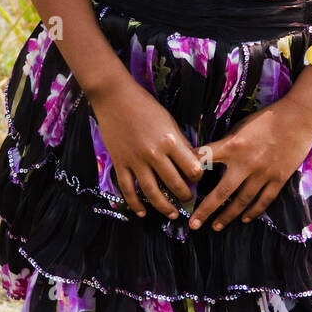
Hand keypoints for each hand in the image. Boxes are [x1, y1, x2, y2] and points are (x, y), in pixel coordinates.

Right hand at [89, 77, 203, 219]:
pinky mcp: (120, 163)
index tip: (197, 179)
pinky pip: (128, 189)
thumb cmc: (145, 105)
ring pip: (152, 192)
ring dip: (164, 206)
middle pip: (174, 183)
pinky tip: (142, 213)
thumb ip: (180, 142)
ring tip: (172, 214)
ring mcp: (135, 160)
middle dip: (184, 196)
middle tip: (188, 201)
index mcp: (171, 140)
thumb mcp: (169, 121)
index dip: (198, 177)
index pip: (192, 168)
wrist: (114, 97)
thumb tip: (192, 161)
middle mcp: (154, 153)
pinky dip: (135, 204)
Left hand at [189, 96, 311, 231]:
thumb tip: (210, 157)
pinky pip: (263, 200)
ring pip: (242, 201)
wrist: (298, 117)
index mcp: (233, 146)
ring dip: (227, 216)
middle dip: (205, 210)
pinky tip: (244, 219)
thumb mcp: (240, 126)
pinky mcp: (278, 179)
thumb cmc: (267, 118)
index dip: (190, 171)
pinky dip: (253, 211)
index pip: (204, 160)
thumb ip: (227, 144)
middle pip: (221, 192)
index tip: (179, 184)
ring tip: (216, 227)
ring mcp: (263, 173)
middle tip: (193, 224)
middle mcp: (245, 163)